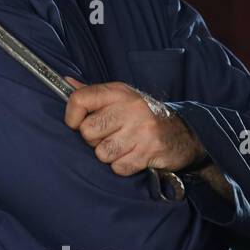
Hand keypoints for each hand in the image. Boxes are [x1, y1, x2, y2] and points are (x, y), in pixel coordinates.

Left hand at [63, 76, 202, 176]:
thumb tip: (65, 82)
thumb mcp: (120, 98)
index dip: (71, 117)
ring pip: (102, 153)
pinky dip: (123, 166)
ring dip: (109, 155)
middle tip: (109, 136)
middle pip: (87, 131)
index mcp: (118, 92)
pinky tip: (133, 155)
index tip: (76, 123)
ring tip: (123, 146)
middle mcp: (130, 107)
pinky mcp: (150, 150)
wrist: (183, 133)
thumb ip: (92, 93)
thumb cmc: (143, 115)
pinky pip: (119, 167)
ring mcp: (142, 129)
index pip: (79, 99)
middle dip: (94, 140)